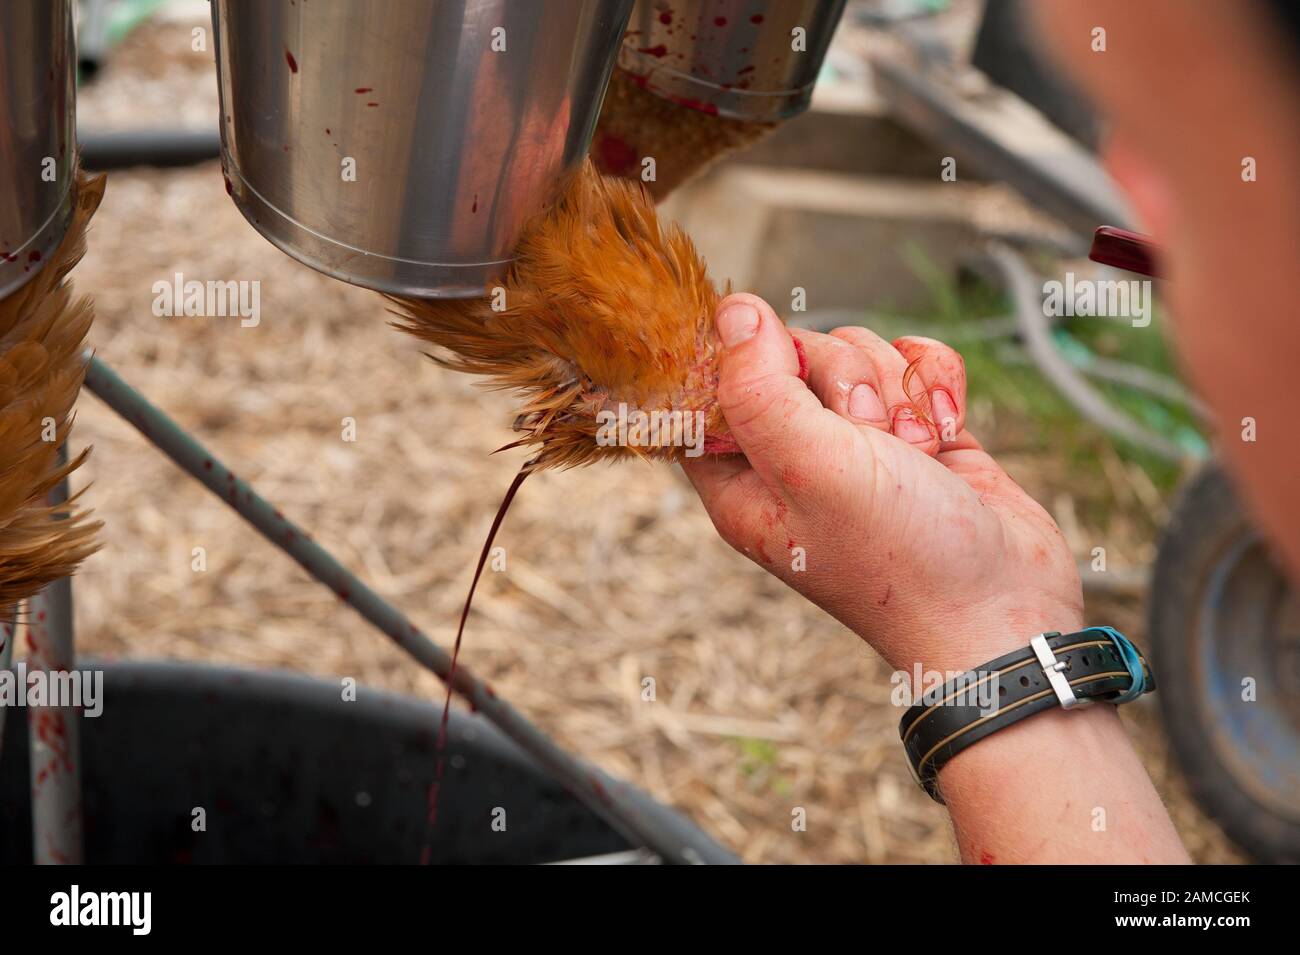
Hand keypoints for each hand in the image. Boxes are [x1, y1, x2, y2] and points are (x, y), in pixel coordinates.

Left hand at [685, 293, 1083, 674]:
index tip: (788, 377)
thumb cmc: (900, 555)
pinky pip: (912, 363)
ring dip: (896, 391)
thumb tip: (732, 310)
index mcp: (743, 479)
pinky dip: (935, 386)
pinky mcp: (916, 434)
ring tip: (915, 451)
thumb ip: (760, 387)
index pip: (712, 388)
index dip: (745, 364)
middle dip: (844, 381)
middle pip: (791, 356)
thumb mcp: (812, 466)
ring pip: (858, 354)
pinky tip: (948, 429)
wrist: (1003, 608)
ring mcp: (858, 446)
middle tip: (869, 434)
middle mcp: (794, 459)